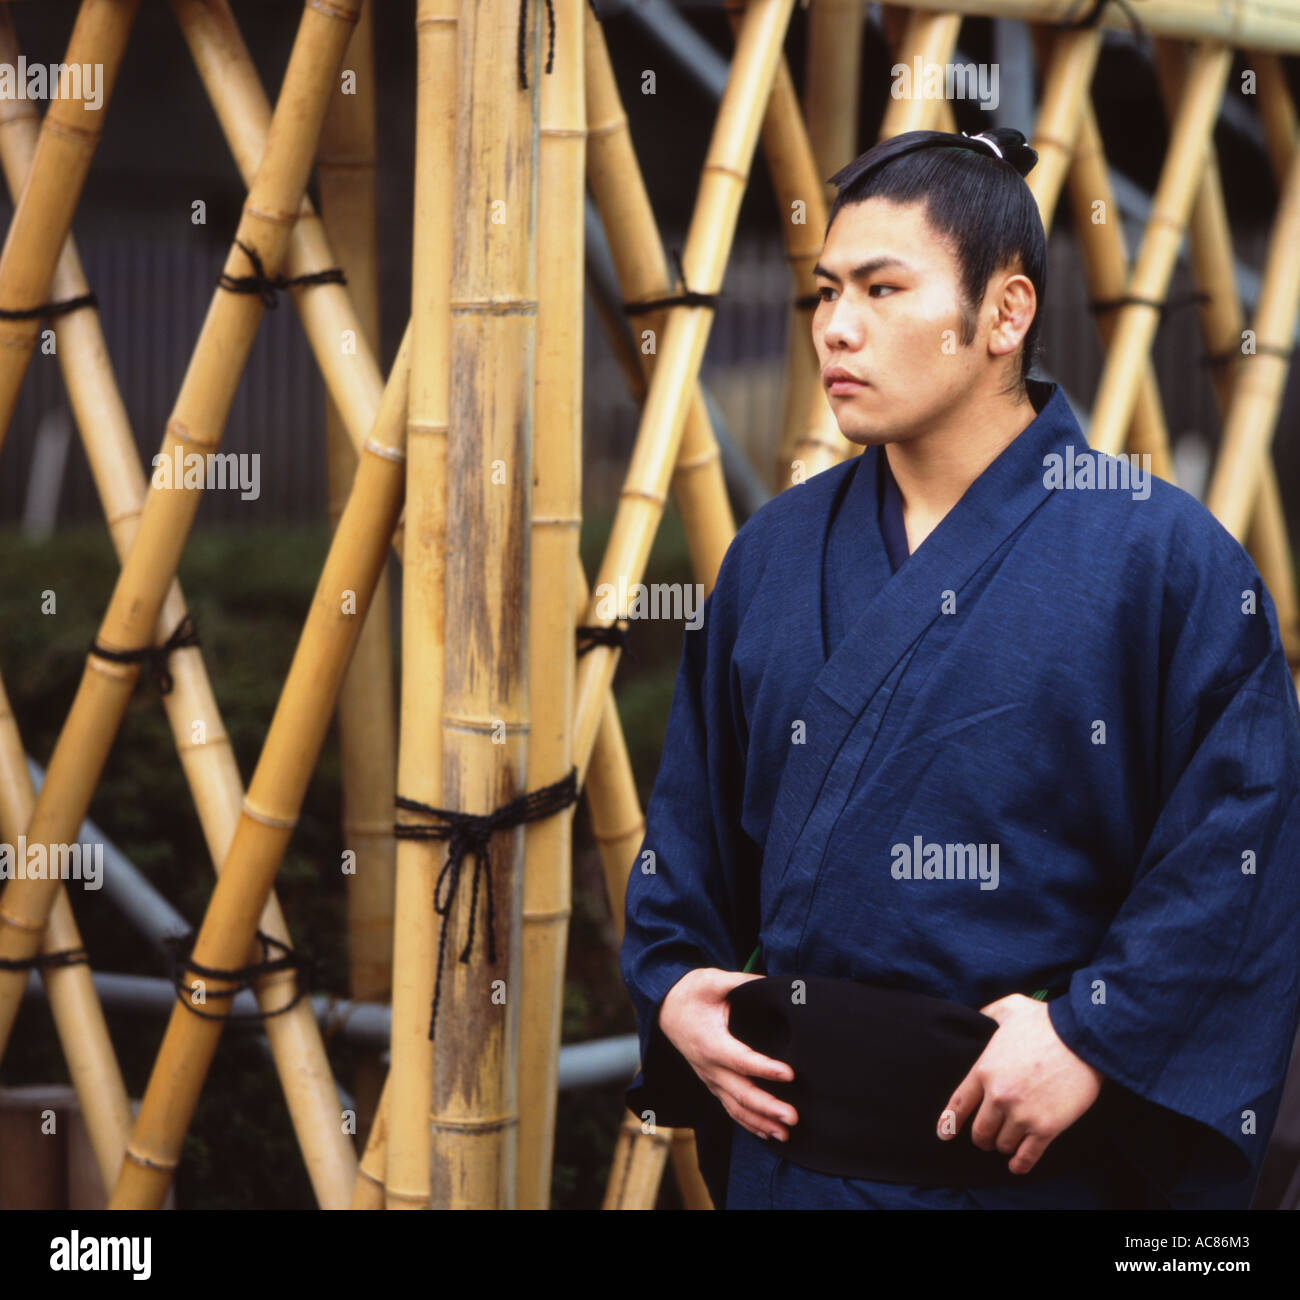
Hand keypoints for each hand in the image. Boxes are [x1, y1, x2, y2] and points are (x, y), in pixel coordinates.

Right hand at [658, 968, 797, 1142]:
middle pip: (740, 1092)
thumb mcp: (713, 980)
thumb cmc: (690, 993)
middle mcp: (708, 1066)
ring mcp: (709, 1078)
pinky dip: (748, 1123)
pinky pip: (729, 1108)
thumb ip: (741, 981)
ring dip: (761, 1121)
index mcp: (710, 1042)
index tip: (790, 1074)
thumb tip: (772, 981)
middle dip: (768, 1107)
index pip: (741, 1060)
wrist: (664, 1008)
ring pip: (736, 1107)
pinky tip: (768, 1132)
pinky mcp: (712, 1082)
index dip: (765, 1069)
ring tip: (786, 1132)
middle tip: (794, 1117)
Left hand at [936, 993, 1102, 1174]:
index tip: (944, 1134)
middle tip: (987, 1136)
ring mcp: (1022, 1114)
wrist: (1082, 1038)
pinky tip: (1016, 1166)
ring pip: (1002, 1144)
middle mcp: (998, 1096)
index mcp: (984, 1069)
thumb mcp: (1009, 1008)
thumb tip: (978, 1018)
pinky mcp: (1046, 1128)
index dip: (949, 1123)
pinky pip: (1027, 1156)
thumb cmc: (1046, 1020)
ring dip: (1004, 1145)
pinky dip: (1020, 1164)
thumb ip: (988, 1013)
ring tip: (1007, 1141)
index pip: (958, 1105)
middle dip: (982, 1137)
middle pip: (980, 1131)